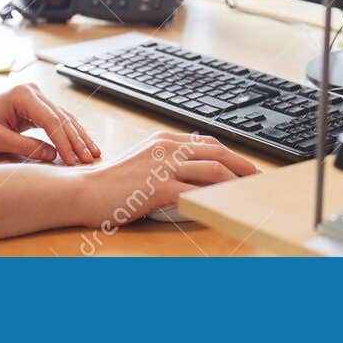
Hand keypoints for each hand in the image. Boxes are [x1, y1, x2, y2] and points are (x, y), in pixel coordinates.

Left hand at [0, 84, 101, 164]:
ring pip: (64, 118)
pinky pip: (58, 120)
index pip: (51, 120)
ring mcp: (37, 97)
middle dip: (76, 140)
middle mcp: (33, 92)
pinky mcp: (37, 106)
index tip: (73, 161)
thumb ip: (26, 147)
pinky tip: (82, 145)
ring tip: (92, 153)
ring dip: (78, 137)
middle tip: (90, 159)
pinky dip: (70, 134)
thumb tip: (53, 156)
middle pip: (62, 118)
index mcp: (23, 95)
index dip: (64, 142)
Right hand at [80, 131, 258, 226]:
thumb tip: (191, 172)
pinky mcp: (158, 187)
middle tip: (257, 177)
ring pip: (211, 167)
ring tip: (247, 192)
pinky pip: (195, 190)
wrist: (85, 191)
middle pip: (216, 151)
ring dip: (234, 180)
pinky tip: (224, 203)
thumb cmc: (111, 182)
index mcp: (164, 140)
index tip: (245, 165)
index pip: (207, 142)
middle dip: (241, 164)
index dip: (230, 154)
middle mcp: (167, 148)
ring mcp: (163, 166)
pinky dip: (214, 196)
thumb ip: (166, 162)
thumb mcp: (142, 162)